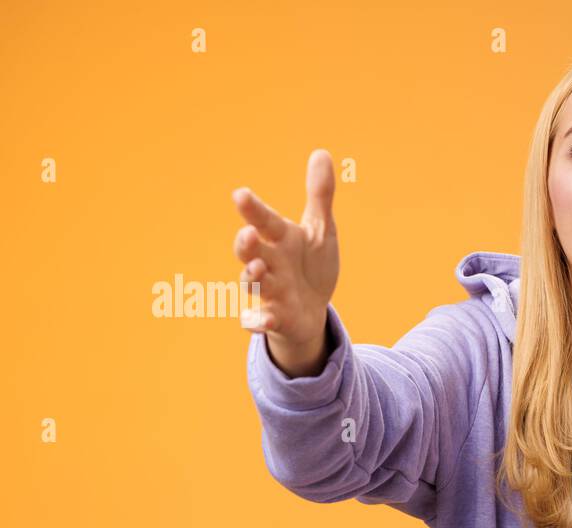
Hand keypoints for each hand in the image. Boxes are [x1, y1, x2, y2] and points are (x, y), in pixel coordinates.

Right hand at [231, 149, 338, 352]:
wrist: (311, 310)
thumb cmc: (311, 266)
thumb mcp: (321, 230)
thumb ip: (319, 195)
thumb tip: (321, 152)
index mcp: (280, 239)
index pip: (264, 220)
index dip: (252, 209)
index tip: (240, 194)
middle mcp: (269, 262)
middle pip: (250, 251)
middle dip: (246, 243)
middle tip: (247, 234)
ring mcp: (270, 291)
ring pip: (253, 283)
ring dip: (252, 277)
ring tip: (256, 269)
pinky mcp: (274, 317)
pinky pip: (258, 320)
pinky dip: (257, 321)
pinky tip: (260, 321)